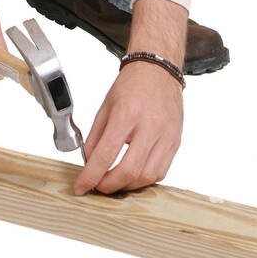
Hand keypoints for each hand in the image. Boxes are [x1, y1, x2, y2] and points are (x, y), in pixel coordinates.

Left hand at [73, 60, 183, 194]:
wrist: (159, 71)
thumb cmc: (132, 86)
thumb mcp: (105, 107)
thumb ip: (94, 137)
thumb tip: (87, 164)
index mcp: (127, 113)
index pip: (106, 154)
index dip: (90, 176)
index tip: (80, 186)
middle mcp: (150, 125)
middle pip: (129, 171)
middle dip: (109, 185)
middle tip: (97, 186)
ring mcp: (166, 135)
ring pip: (147, 176)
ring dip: (127, 185)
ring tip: (114, 180)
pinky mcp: (175, 142)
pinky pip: (160, 172)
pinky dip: (143, 179)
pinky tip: (132, 174)